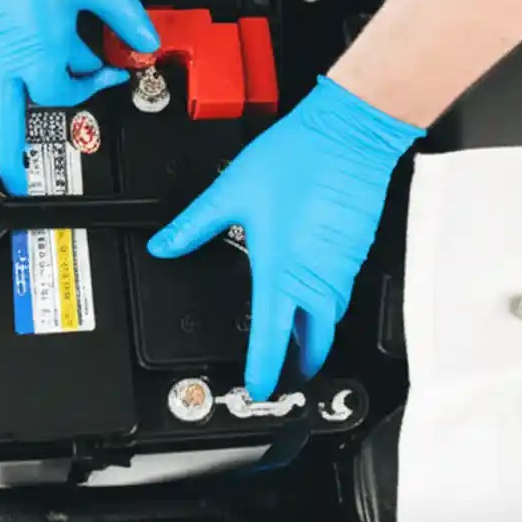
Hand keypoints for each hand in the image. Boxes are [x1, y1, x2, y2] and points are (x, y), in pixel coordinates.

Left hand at [147, 77, 423, 400]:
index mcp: (281, 269)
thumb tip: (164, 245)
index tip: (257, 387)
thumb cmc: (296, 158)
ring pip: (331, 313)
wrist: (348, 134)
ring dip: (315, 329)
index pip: (272, 337)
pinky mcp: (356, 248)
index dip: (264, 368)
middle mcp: (316, 275)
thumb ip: (193, 225)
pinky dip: (328, 298)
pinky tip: (314, 284)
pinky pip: (343, 287)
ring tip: (298, 333)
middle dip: (301, 359)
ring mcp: (341, 264)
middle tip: (286, 369)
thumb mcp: (229, 193)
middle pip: (313, 337)